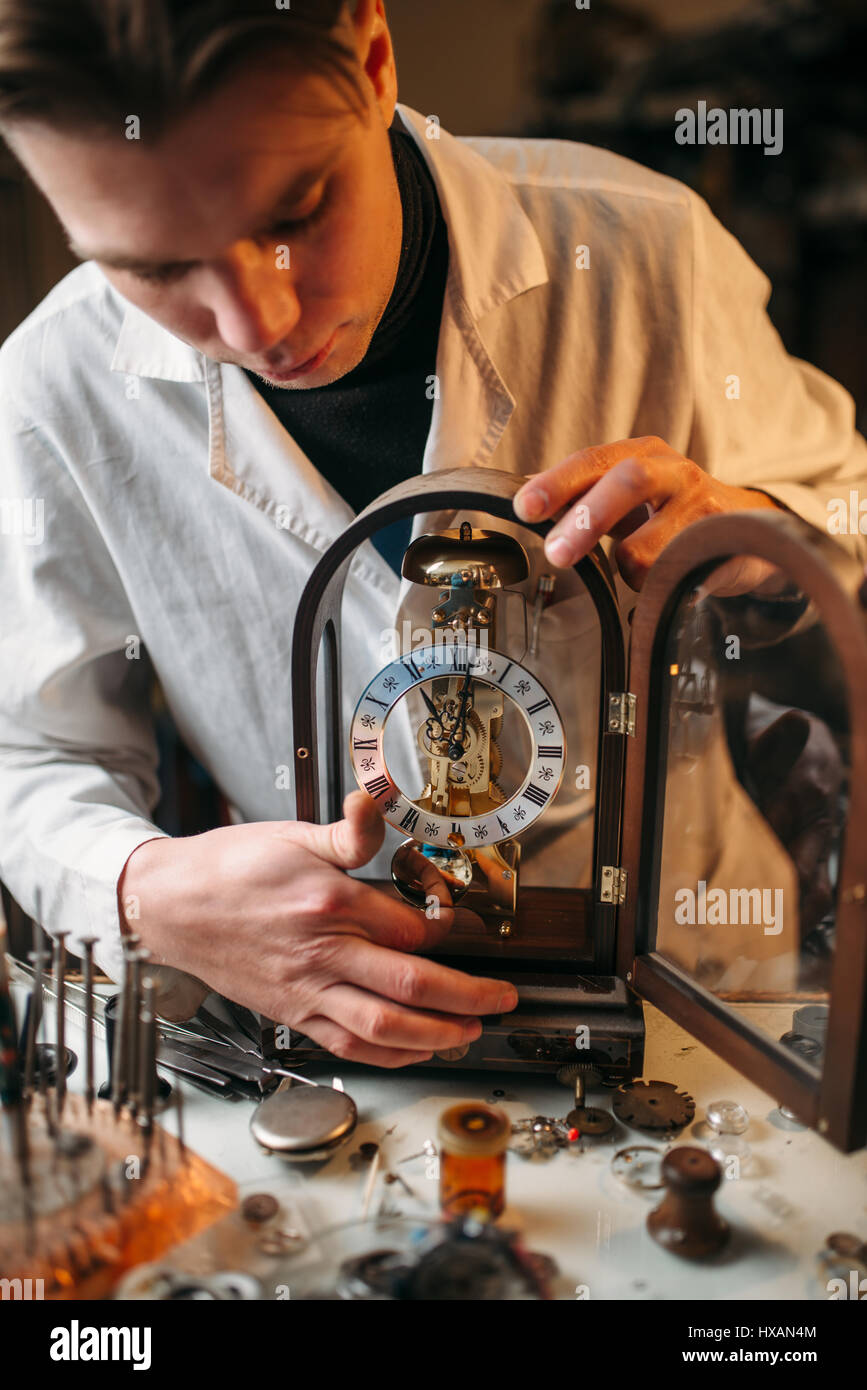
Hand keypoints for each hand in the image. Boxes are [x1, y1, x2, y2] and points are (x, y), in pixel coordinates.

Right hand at [118, 791, 517, 1067]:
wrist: (171, 907)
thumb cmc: (229, 870)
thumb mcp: (294, 836)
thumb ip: (349, 831)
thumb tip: (377, 798)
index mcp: (329, 904)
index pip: (408, 929)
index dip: (448, 933)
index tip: (466, 930)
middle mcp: (322, 953)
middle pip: (409, 985)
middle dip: (467, 997)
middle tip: (502, 1000)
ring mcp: (307, 990)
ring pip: (383, 1026)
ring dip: (436, 1036)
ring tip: (471, 1031)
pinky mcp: (294, 1013)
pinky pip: (348, 1044)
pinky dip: (388, 1054)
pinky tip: (415, 1050)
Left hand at [513, 436, 779, 590]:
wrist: (748, 530)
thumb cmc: (672, 511)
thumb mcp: (629, 494)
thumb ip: (581, 494)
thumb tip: (524, 498)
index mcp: (643, 454)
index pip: (594, 459)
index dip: (557, 482)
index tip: (524, 507)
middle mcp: (676, 472)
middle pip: (628, 482)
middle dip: (586, 519)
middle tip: (556, 554)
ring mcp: (704, 508)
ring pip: (648, 545)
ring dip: (626, 570)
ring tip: (633, 573)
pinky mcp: (724, 546)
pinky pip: (677, 575)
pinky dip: (657, 587)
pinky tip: (664, 584)